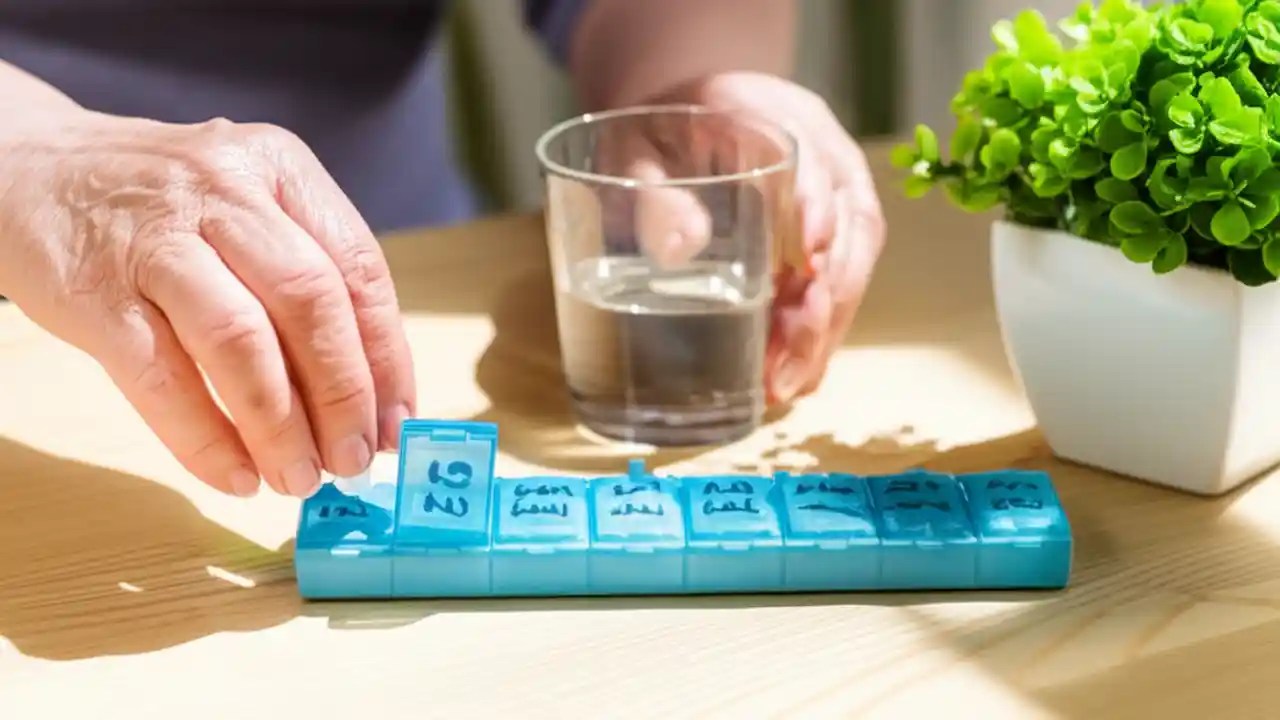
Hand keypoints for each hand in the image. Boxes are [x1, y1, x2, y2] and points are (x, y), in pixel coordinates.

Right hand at [0, 109, 415, 497]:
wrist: (23, 169)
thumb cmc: (161, 206)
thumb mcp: (246, 205)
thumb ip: (308, 278)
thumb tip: (371, 398)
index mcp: (279, 168)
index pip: (359, 269)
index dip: (387, 358)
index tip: (399, 423)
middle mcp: (224, 192)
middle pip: (310, 303)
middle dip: (344, 396)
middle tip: (354, 460)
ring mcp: (156, 239)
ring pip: (240, 341)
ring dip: (281, 425)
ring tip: (299, 478)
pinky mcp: (94, 292)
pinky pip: (161, 379)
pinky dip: (205, 439)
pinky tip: (235, 475)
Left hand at [636, 72, 886, 403]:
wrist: (683, 122)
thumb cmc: (653, 140)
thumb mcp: (631, 154)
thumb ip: (650, 193)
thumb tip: (678, 250)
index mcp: (766, 113)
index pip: (809, 152)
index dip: (814, 203)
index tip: (807, 257)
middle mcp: (819, 150)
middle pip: (850, 222)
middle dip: (824, 301)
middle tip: (784, 363)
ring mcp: (834, 192)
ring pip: (854, 260)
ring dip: (825, 329)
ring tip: (784, 384)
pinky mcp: (832, 232)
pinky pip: (843, 281)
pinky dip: (821, 332)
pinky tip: (793, 374)